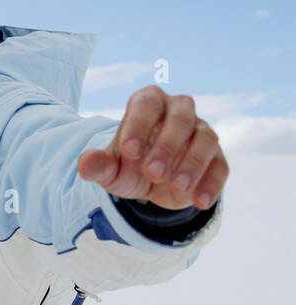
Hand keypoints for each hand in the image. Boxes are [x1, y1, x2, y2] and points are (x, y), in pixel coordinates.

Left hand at [76, 86, 227, 210]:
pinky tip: (199, 201)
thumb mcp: (111, 169)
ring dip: (192, 163)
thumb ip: (98, 165)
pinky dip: (212, 183)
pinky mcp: (217, 157)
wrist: (152, 185)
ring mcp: (202, 132)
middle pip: (180, 118)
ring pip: (205, 138)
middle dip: (167, 145)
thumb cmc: (129, 166)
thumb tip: (84, 165)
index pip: (147, 103)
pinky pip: (220, 166)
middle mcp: (179, 110)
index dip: (139, 125)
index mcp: (149, 103)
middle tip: (152, 173)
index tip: (129, 152)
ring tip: (176, 187)